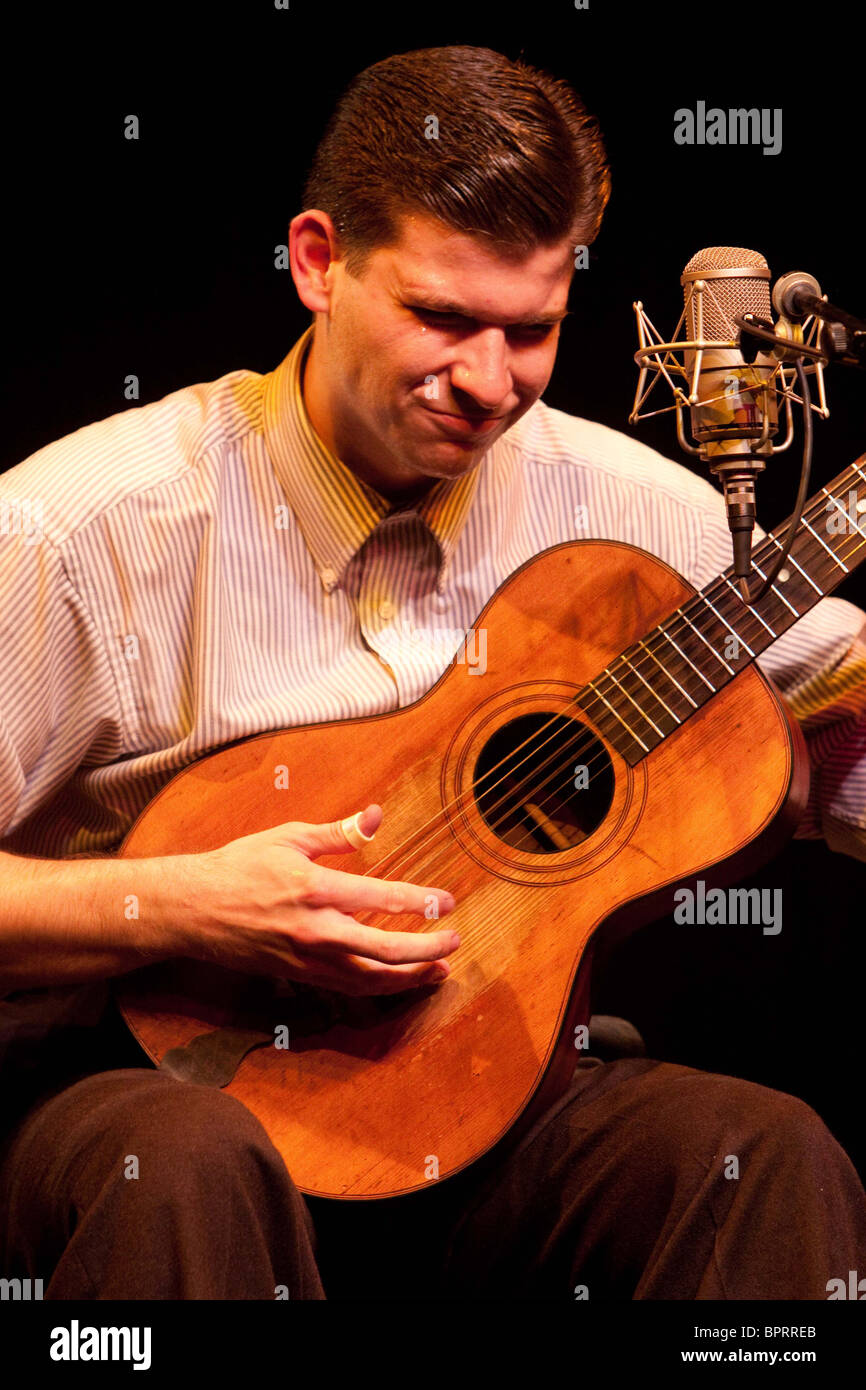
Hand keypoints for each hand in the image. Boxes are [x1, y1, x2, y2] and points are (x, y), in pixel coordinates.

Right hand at [186, 804, 459, 995]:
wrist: (194, 910)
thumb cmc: (240, 867)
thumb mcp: (289, 837)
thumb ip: (338, 832)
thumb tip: (376, 816)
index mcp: (316, 889)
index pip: (382, 898)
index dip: (421, 901)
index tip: (446, 901)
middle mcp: (316, 930)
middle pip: (385, 949)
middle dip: (427, 948)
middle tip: (455, 941)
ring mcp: (308, 958)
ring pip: (370, 979)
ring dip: (410, 977)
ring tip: (438, 969)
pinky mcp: (300, 975)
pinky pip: (348, 988)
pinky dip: (379, 987)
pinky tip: (398, 980)